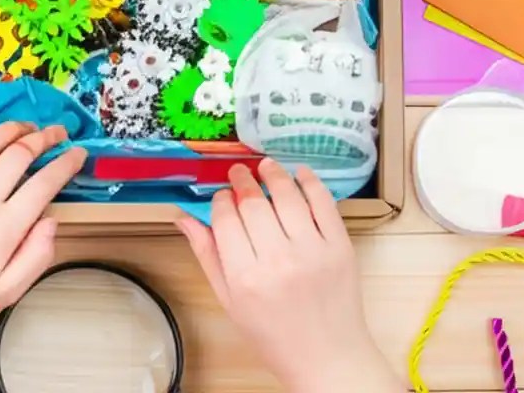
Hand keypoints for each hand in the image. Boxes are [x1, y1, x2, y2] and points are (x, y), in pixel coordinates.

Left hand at [0, 121, 86, 391]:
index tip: (78, 153)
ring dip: (10, 128)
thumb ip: (37, 256)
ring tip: (26, 126)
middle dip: (44, 138)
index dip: (66, 163)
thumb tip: (51, 220)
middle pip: (18, 153)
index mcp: (4, 228)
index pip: (44, 183)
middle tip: (57, 133)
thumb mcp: (8, 291)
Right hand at [176, 159, 401, 392]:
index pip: (225, 220)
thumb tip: (184, 220)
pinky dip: (311, 183)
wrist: (326, 357)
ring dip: (274, 175)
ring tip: (266, 166)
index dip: (220, 201)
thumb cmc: (275, 335)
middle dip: (243, 181)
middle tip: (239, 173)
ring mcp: (313, 252)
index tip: (221, 196)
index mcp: (246, 278)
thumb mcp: (230, 301)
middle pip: (254, 204)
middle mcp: (278, 261)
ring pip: (288, 197)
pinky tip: (300, 174)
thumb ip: (208, 257)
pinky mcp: (340, 247)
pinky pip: (324, 204)